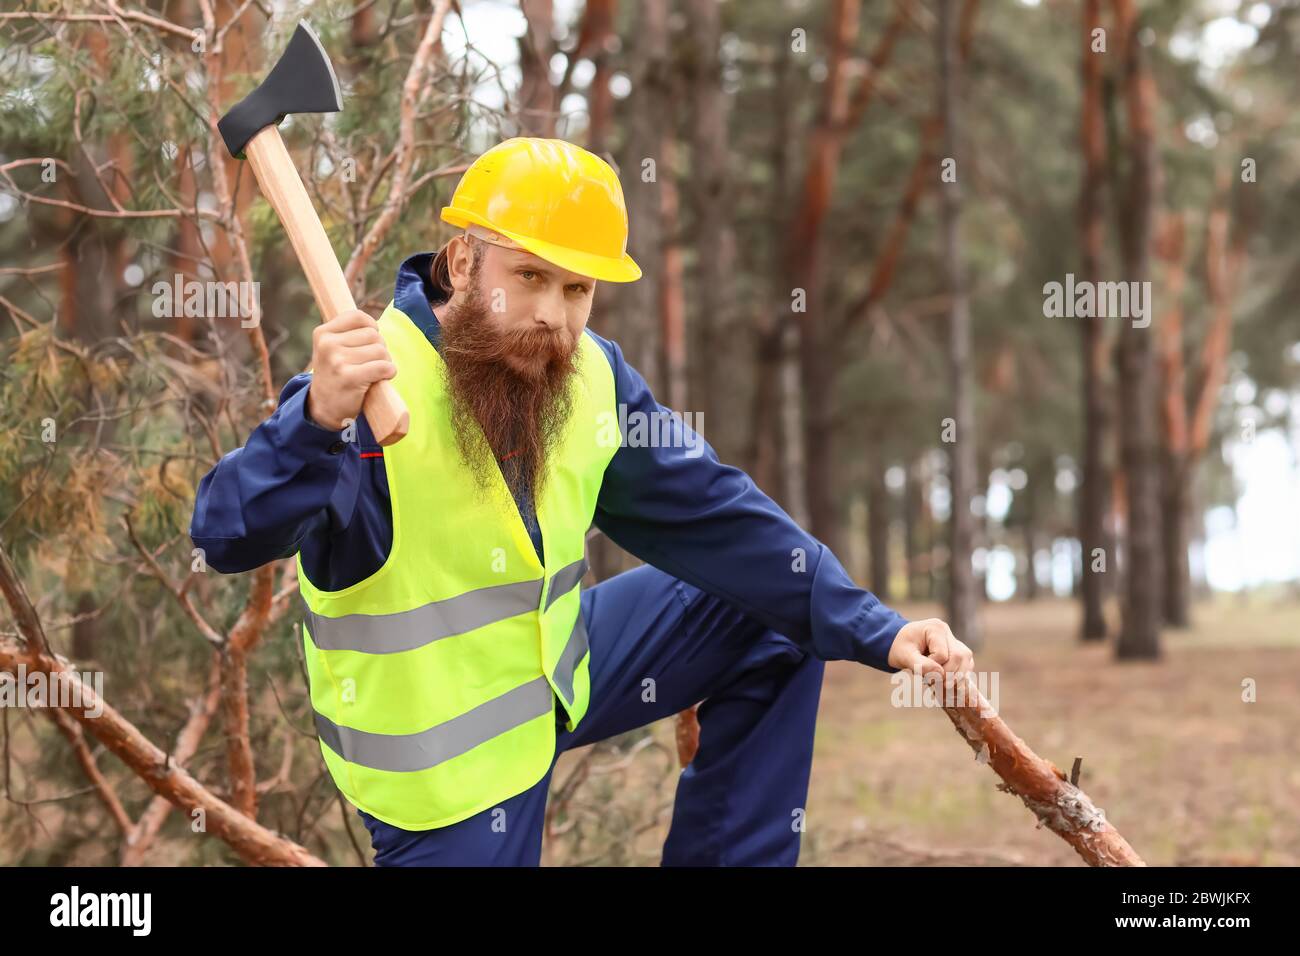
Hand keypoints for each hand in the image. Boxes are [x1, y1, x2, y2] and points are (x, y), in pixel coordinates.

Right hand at [306, 310, 395, 431]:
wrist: (324, 409)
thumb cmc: (335, 375)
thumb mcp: (331, 349)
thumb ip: (347, 332)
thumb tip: (374, 323)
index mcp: (322, 333)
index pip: (358, 317)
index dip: (372, 328)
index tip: (369, 342)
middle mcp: (327, 344)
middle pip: (373, 335)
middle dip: (379, 348)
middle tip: (370, 363)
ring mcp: (337, 361)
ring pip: (380, 350)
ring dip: (384, 362)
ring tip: (373, 373)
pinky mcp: (350, 378)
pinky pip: (383, 367)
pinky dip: (389, 372)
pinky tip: (381, 378)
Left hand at [887, 618, 974, 691]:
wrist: (899, 646)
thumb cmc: (900, 648)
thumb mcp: (904, 656)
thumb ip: (921, 665)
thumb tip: (939, 674)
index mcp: (935, 628)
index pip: (942, 654)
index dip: (933, 667)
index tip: (920, 671)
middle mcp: (948, 633)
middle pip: (959, 657)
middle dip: (948, 675)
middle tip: (933, 683)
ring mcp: (955, 642)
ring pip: (967, 662)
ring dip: (955, 678)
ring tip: (939, 684)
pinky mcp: (959, 653)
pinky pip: (966, 666)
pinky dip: (958, 678)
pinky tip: (945, 682)